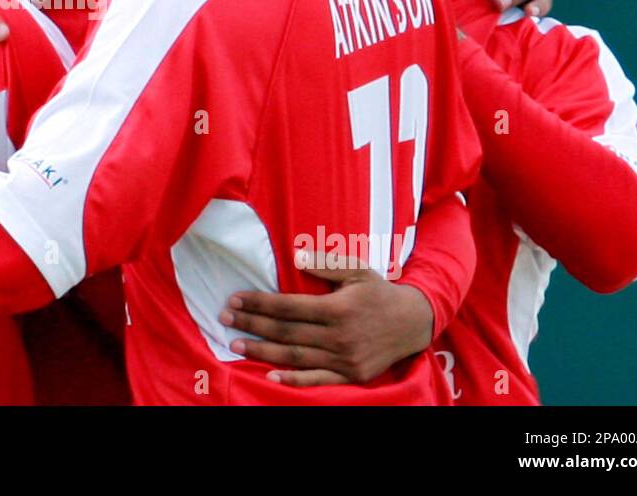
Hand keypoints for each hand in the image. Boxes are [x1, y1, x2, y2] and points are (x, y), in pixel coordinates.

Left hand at [217, 255, 433, 385]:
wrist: (412, 322)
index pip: (288, 306)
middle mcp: (339, 335)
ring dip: (263, 350)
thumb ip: (326, 263)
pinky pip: (318, 380)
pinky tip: (271, 375)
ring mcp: (345, 359)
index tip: (235, 299)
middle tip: (223, 319)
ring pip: (295, 356)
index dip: (259, 303)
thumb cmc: (378, 292)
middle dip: (252, 325)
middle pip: (286, 332)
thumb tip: (296, 256)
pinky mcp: (351, 375)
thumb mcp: (357, 269)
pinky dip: (293, 379)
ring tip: (236, 344)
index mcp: (338, 308)